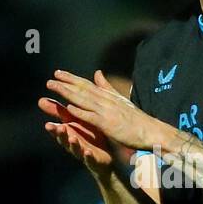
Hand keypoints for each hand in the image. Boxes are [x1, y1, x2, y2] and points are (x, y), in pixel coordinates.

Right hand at [38, 96, 114, 172]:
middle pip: (65, 140)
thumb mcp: (74, 122)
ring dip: (73, 144)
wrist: (107, 156)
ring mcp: (84, 153)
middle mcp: (74, 144)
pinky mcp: (95, 161)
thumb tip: (40, 100)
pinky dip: (88, 157)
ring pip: (76, 149)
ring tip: (72, 138)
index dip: (53, 129)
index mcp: (70, 133)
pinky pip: (91, 160)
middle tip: (58, 129)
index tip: (48, 125)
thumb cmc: (88, 135)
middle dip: (61, 135)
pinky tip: (88, 152)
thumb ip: (59, 112)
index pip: (58, 130)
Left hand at [46, 70, 162, 151]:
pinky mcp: (108, 124)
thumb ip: (106, 87)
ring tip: (53, 87)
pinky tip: (69, 108)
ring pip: (83, 100)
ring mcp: (106, 111)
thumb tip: (97, 73)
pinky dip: (80, 112)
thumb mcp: (120, 99)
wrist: (150, 131)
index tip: (59, 73)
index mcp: (108, 96)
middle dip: (66, 82)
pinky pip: (91, 117)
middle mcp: (106, 101)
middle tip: (51, 77)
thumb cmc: (136, 119)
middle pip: (83, 89)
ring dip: (67, 92)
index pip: (87, 84)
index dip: (72, 78)